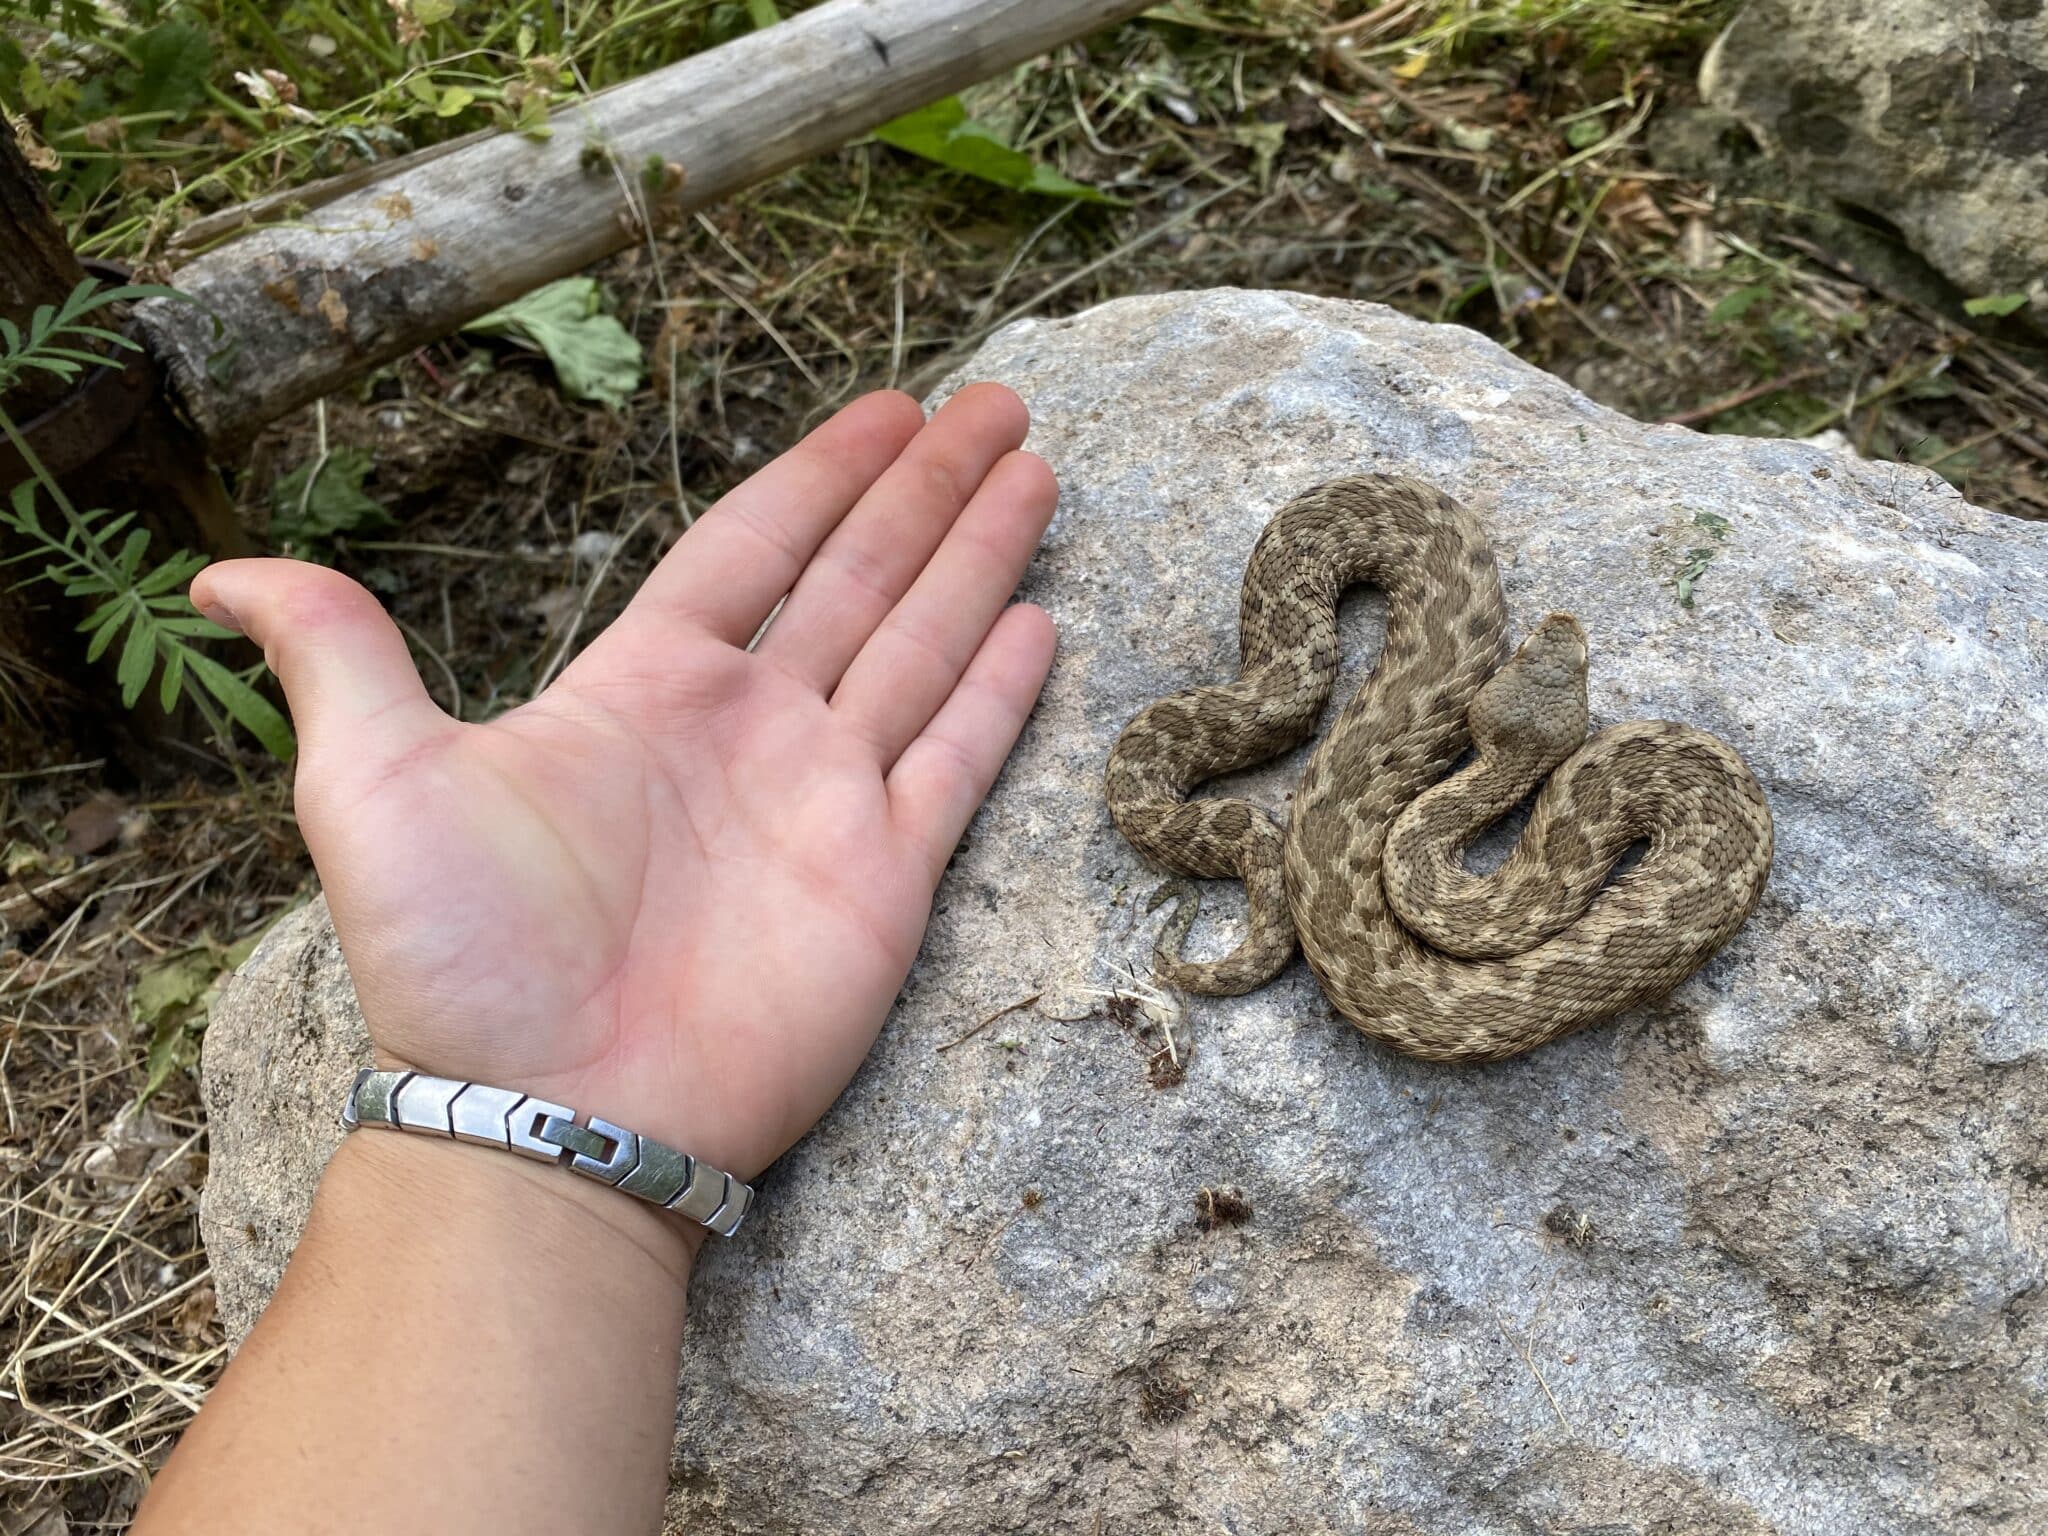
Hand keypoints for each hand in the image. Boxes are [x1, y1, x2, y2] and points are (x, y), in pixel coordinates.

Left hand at [192, 386, 1056, 1189]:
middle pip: (860, 574)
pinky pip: (957, 763)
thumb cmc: (459, 958)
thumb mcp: (368, 782)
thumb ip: (338, 657)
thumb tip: (216, 573)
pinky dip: (1000, 693)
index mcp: (648, 687)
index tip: (891, 409)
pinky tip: (1036, 623)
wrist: (551, 1114)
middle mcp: (751, 728)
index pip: (756, 545)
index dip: (824, 473)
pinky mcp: (885, 879)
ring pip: (923, 645)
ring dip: (980, 559)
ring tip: (1034, 475)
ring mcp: (826, 799)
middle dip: (929, 488)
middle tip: (998, 406)